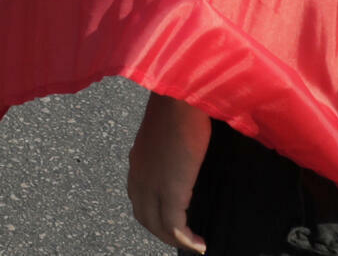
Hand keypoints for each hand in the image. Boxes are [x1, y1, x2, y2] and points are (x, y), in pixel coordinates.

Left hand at [126, 95, 210, 252]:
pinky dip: (187, 240)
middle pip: (144, 217)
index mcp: (137, 161)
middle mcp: (139, 176)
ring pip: (157, 225)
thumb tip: (186, 154)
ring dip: (174, 238)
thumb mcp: (169, 131)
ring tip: (194, 244)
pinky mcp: (170, 190)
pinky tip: (200, 244)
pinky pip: (175, 227)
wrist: (180, 97)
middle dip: (162, 231)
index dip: (154, 214)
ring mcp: (152, 184)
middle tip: (185, 238)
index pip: (138, 198)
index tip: (174, 221)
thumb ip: (171, 148)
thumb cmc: (181, 104)